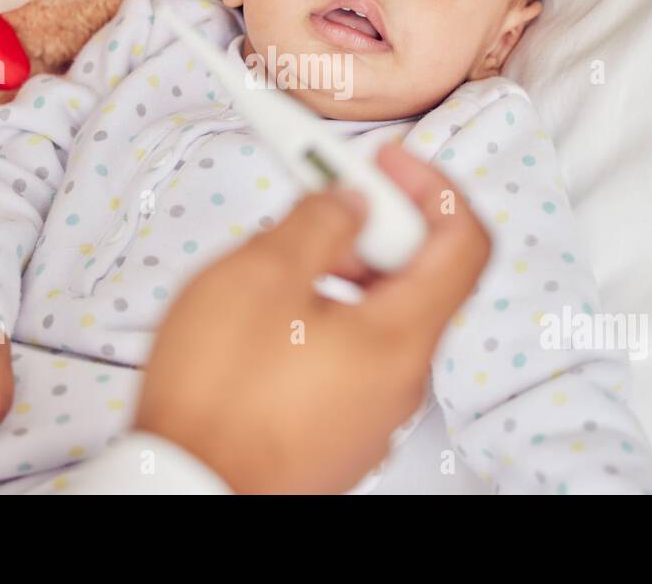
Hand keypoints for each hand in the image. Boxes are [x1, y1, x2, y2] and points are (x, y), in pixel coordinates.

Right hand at [135, 141, 491, 493]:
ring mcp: (372, 411)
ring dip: (344, 270)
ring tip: (278, 261)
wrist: (186, 491)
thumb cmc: (218, 399)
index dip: (431, 185)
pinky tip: (270, 316)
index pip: (465, 242)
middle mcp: (402, 380)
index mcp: (401, 337)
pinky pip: (352, 355)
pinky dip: (327, 315)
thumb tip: (349, 200)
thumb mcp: (261, 277)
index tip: (385, 161)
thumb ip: (318, 223)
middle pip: (421, 277)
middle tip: (319, 201)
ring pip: (381, 316)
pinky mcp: (339, 431)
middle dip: (374, 225)